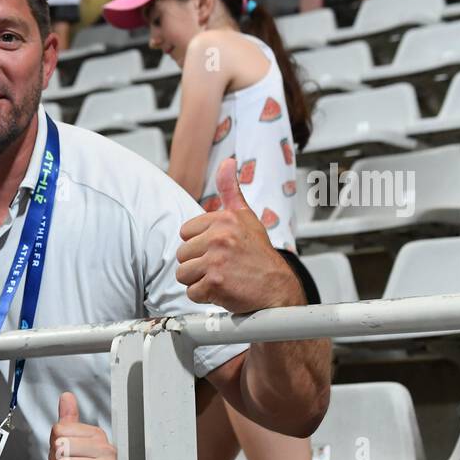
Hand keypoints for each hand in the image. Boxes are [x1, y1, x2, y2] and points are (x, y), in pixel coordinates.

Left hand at [176, 157, 304, 313]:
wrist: (278, 289)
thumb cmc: (259, 256)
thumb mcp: (247, 218)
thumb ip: (231, 191)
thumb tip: (227, 163)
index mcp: (224, 219)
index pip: (185, 233)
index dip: (199, 245)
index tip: (219, 250)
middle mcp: (220, 237)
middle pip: (182, 255)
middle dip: (198, 265)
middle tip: (222, 267)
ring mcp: (217, 260)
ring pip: (183, 274)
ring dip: (198, 281)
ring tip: (221, 278)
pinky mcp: (215, 283)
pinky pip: (192, 292)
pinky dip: (205, 296)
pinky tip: (223, 290)